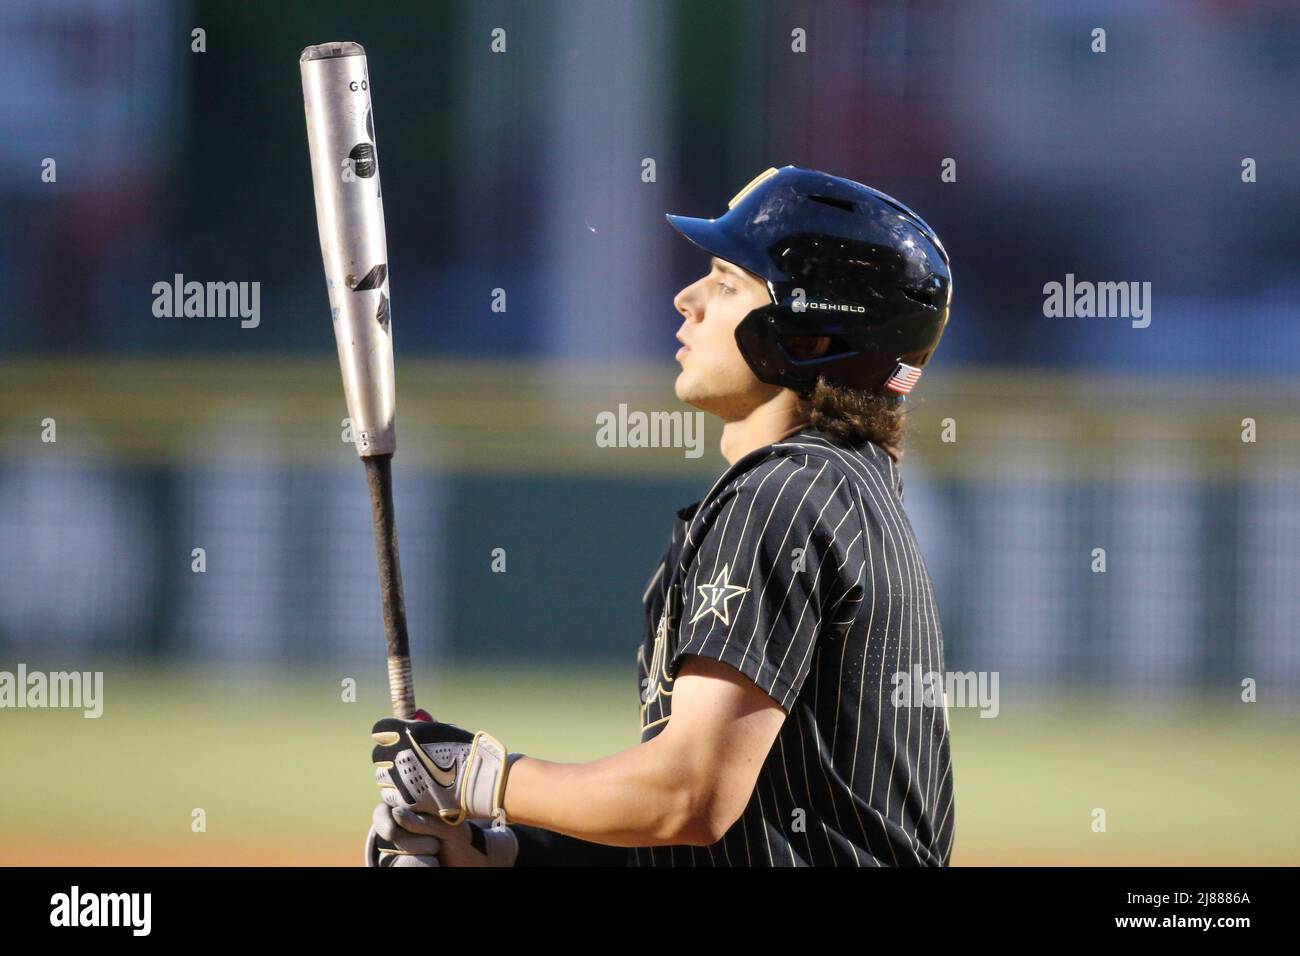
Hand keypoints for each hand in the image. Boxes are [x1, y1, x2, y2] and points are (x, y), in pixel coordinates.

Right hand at [364, 803, 517, 866]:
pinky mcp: (403, 865)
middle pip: (389, 838)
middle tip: (435, 845)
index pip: (381, 813)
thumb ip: (423, 821)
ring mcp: (397, 853)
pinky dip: (418, 867)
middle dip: (412, 843)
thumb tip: (396, 813)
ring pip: (392, 858)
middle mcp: (396, 832)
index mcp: (405, 812)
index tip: (392, 833)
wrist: (472, 862)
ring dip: (417, 859)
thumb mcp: (448, 827)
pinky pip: (401, 868)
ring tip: (436, 857)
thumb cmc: (459, 838)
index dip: (383, 822)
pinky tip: (433, 865)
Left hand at [370, 715, 517, 825]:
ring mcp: (399, 778)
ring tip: (410, 777)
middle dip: (388, 756)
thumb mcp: (444, 730)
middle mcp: (397, 754)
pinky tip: (411, 790)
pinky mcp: (404, 799)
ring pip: (381, 776)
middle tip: (405, 761)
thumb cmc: (465, 750)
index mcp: (406, 732)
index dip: (387, 735)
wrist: (479, 780)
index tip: (396, 740)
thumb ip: (425, 724)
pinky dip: (396, 793)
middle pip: (378, 755)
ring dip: (392, 775)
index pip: (379, 730)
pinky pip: (388, 795)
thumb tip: (415, 714)